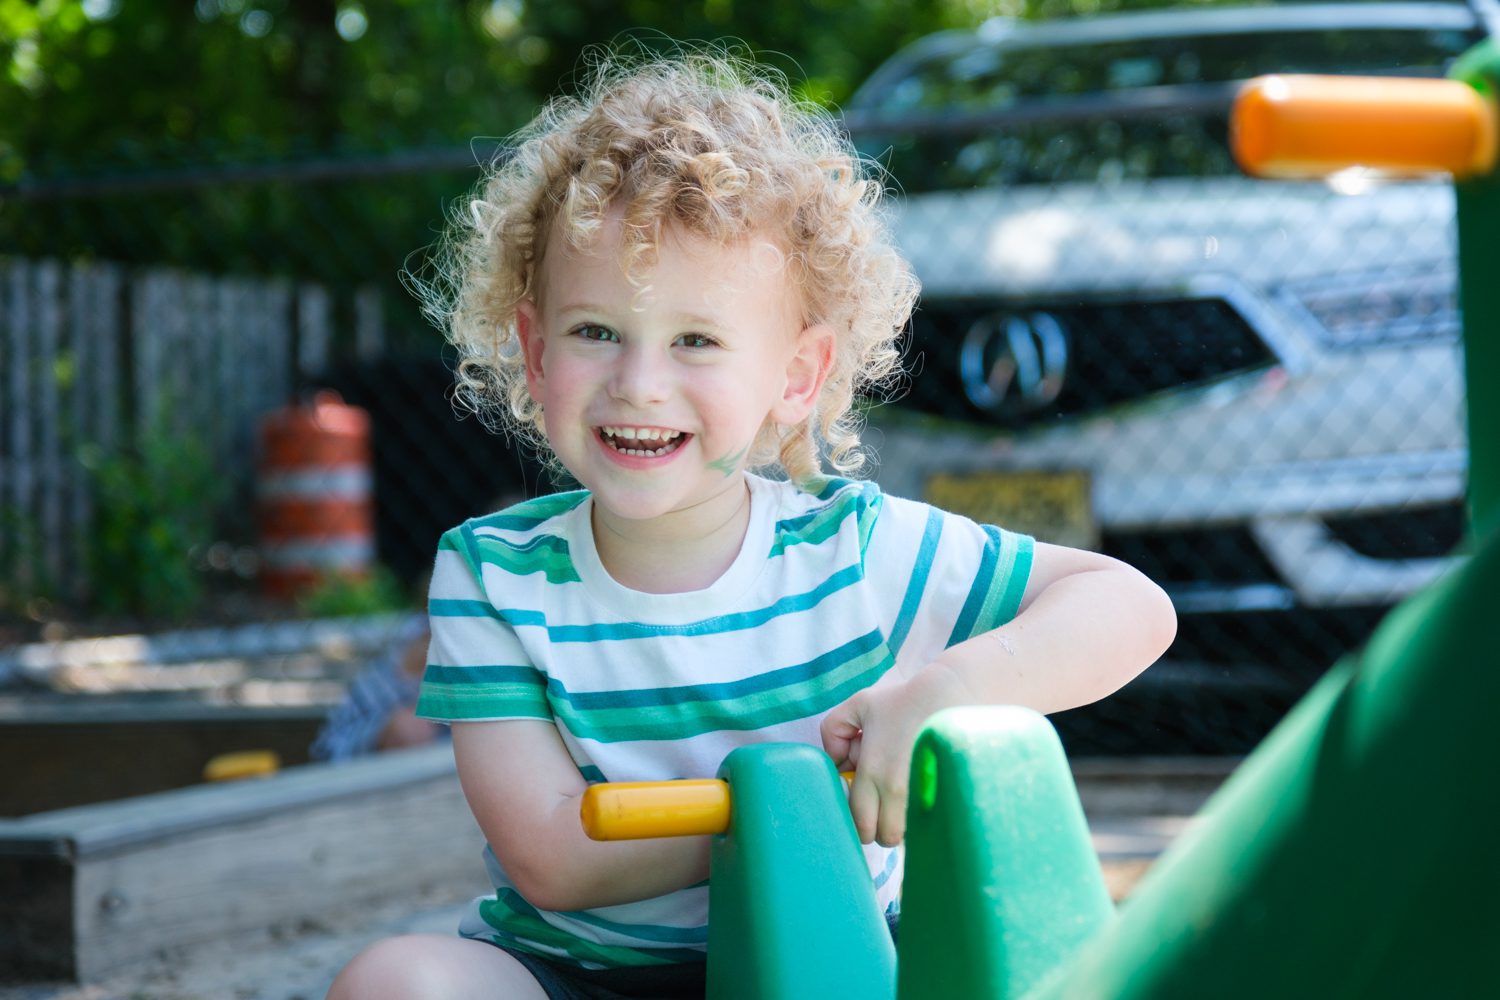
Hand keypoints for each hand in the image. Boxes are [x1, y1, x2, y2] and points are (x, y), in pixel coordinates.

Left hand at [820, 665, 970, 845]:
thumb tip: (835, 761)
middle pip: (885, 837)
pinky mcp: (949, 795)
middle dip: (881, 828)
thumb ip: (832, 730)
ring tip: (906, 798)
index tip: (863, 804)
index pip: (859, 822)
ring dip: (906, 824)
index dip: (858, 819)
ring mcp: (926, 795)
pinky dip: (925, 818)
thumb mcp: (859, 704)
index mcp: (874, 771)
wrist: (951, 693)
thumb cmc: (903, 700)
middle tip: (883, 807)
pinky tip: (925, 796)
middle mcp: (898, 790)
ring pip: (911, 834)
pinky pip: (932, 824)